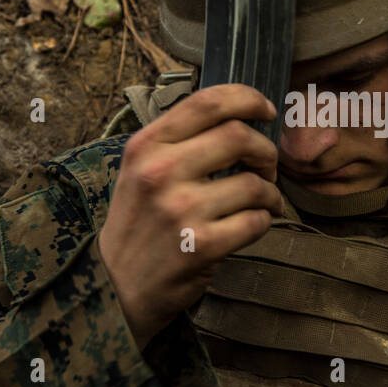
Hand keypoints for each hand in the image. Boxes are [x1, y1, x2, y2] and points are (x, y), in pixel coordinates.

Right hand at [97, 84, 284, 349]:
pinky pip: (256, 221)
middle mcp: (161, 173)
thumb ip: (179, 141)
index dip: (248, 99)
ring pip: (255, 184)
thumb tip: (239, 117)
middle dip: (266, 151)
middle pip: (239, 136)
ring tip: (264, 201)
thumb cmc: (137, 223)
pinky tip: (255, 223)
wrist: (116, 287)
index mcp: (147, 146)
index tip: (266, 110)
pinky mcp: (201, 246)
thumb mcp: (141, 171)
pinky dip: (265, 220)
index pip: (208, 102)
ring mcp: (181, 210)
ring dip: (271, 193)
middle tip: (267, 167)